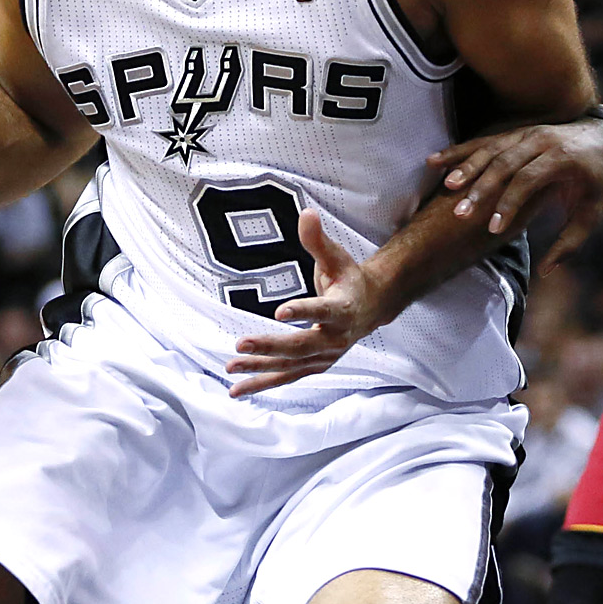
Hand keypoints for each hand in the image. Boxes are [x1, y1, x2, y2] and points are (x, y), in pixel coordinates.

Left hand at [228, 210, 402, 396]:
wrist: (371, 308)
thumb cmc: (348, 280)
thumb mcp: (337, 257)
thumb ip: (318, 240)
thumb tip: (306, 213)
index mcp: (343, 309)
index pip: (323, 310)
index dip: (303, 311)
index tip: (280, 311)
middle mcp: (335, 338)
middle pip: (301, 345)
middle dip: (270, 346)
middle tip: (241, 343)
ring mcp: (324, 357)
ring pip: (290, 365)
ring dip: (259, 367)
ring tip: (231, 366)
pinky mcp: (313, 366)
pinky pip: (286, 377)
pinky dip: (261, 384)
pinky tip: (236, 390)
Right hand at [430, 116, 602, 272]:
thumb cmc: (602, 179)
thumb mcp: (594, 213)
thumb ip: (569, 242)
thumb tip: (546, 271)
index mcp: (562, 158)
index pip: (528, 180)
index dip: (509, 204)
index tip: (493, 228)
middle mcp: (541, 140)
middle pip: (504, 164)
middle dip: (480, 189)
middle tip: (460, 214)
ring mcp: (525, 132)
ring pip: (489, 149)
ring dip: (466, 168)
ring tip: (447, 187)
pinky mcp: (514, 132)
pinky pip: (482, 141)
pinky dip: (459, 152)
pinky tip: (435, 162)